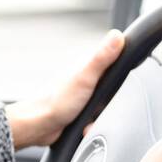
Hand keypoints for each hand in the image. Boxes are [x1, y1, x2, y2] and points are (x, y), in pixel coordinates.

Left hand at [5, 29, 125, 148]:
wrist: (39, 126)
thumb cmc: (56, 101)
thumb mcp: (85, 77)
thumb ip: (102, 57)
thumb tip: (117, 35)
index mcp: (87, 64)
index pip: (114, 59)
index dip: (122, 70)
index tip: (115, 83)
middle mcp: (85, 77)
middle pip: (113, 87)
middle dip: (110, 101)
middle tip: (99, 105)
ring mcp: (83, 93)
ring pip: (106, 105)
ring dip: (100, 115)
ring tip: (89, 116)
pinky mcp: (80, 108)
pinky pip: (96, 118)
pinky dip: (92, 124)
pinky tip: (84, 125)